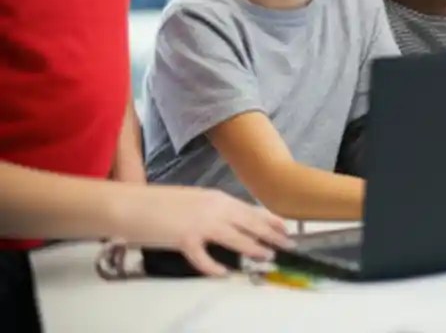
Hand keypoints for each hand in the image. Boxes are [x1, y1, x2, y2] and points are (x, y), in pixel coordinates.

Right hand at [114, 186, 291, 275]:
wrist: (130, 203)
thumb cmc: (159, 202)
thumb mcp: (193, 200)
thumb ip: (213, 210)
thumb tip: (231, 223)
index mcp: (216, 197)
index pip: (251, 210)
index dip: (270, 220)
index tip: (286, 229)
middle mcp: (214, 208)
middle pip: (251, 223)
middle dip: (271, 235)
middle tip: (288, 245)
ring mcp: (200, 223)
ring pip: (236, 238)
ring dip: (254, 248)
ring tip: (267, 257)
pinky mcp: (184, 238)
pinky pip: (204, 258)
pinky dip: (214, 267)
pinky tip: (223, 274)